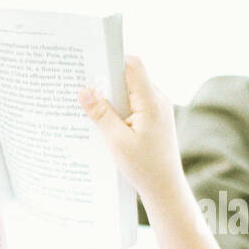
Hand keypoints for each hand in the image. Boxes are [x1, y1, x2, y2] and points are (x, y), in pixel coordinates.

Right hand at [78, 56, 186, 203]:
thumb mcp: (116, 141)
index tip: (91, 67)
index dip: (113, 61)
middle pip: (130, 76)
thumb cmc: (143, 167)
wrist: (165, 187)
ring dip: (112, 98)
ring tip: (92, 110)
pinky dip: (119, 108)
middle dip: (107, 81)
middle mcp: (158, 99)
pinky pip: (134, 104)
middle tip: (84, 90)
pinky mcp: (155, 118)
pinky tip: (105, 123)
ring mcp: (158, 108)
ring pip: (131, 90)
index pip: (133, 65)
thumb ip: (101, 114)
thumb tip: (84, 91)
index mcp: (151, 101)